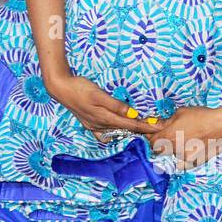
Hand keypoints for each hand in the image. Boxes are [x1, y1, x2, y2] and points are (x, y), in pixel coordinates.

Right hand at [45, 72, 162, 141]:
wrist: (60, 87)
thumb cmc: (79, 88)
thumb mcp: (98, 94)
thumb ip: (115, 105)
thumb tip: (132, 115)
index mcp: (105, 118)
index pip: (132, 125)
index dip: (147, 126)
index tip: (161, 127)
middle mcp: (100, 125)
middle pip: (126, 130)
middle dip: (143, 130)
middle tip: (158, 128)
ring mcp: (94, 125)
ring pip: (117, 133)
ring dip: (130, 132)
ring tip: (143, 130)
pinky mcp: (89, 122)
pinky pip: (104, 133)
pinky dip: (114, 133)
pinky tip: (117, 131)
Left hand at [148, 105, 221, 169]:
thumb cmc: (201, 116)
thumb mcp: (180, 113)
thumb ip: (166, 121)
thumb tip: (156, 124)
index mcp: (169, 136)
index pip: (151, 142)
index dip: (151, 138)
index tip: (152, 134)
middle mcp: (174, 149)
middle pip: (159, 151)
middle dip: (160, 144)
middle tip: (167, 137)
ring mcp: (184, 157)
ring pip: (173, 155)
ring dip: (175, 149)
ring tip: (187, 138)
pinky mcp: (194, 162)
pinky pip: (184, 162)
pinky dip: (185, 156)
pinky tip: (192, 147)